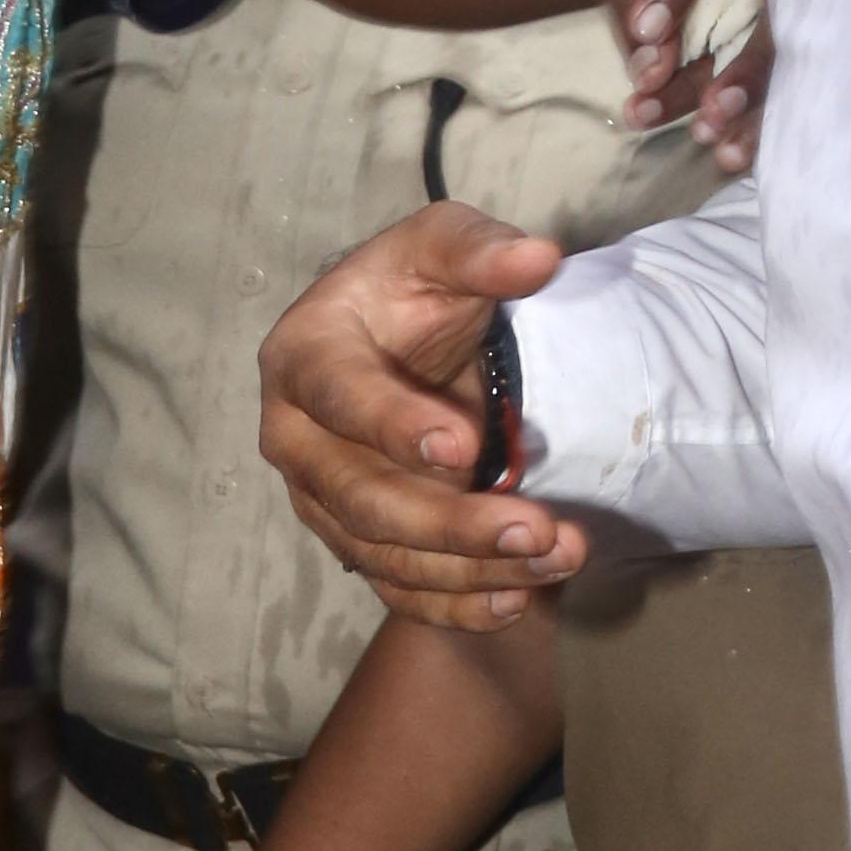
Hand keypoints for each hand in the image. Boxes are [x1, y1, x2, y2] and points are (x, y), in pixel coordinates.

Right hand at [258, 206, 589, 631]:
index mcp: (303, 355)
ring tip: (555, 556)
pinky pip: (397, 588)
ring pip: (383, 553)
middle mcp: (295, 437)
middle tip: (536, 527)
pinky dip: (456, 605)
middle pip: (360, 497)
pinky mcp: (353, 541)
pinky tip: (517, 600)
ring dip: (472, 567)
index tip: (465, 447)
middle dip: (450, 522)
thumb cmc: (411, 289)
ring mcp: (320, 499)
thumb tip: (537, 259)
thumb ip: (481, 249)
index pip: (338, 397)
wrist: (395, 340)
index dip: (394, 426)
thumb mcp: (441, 245)